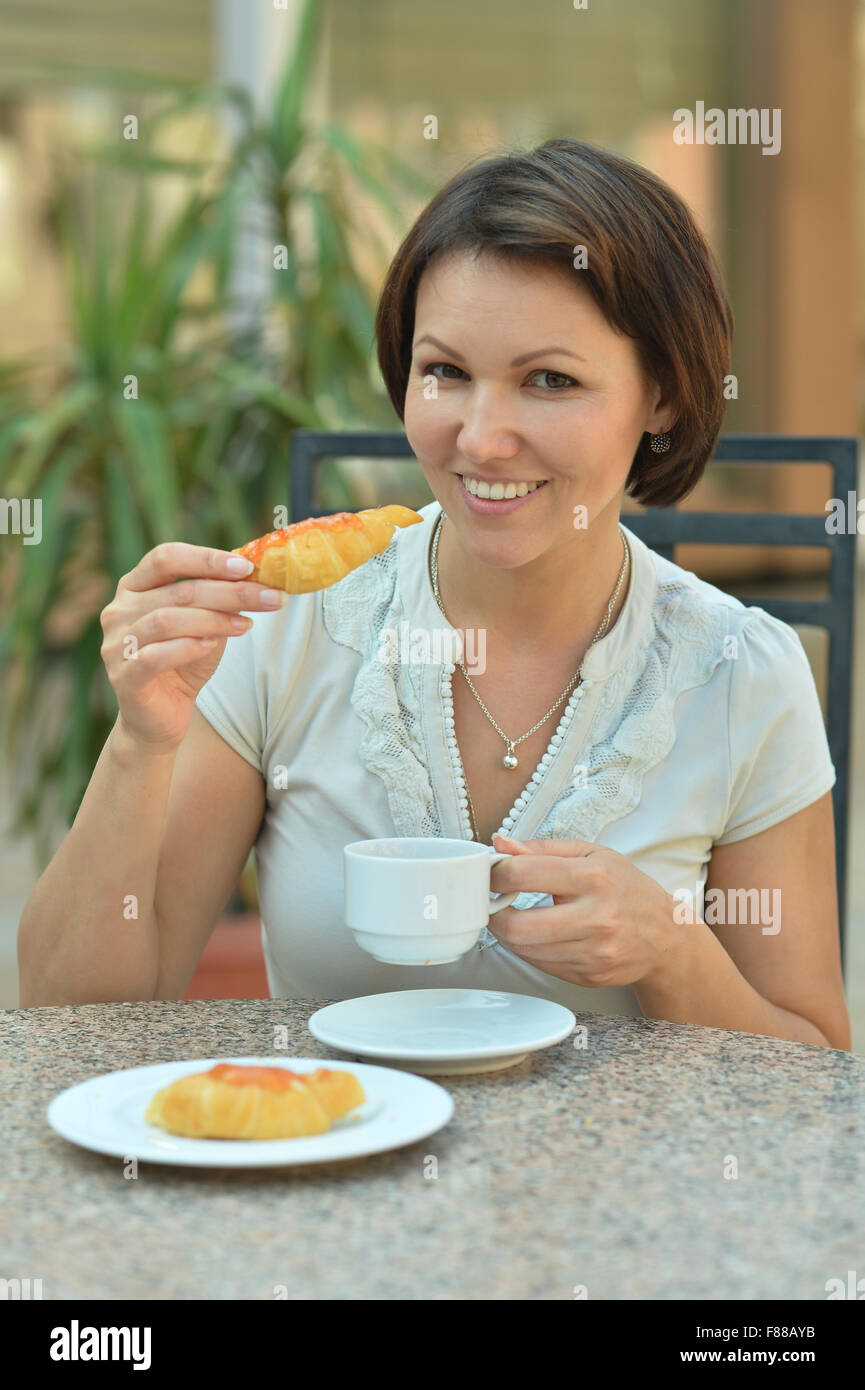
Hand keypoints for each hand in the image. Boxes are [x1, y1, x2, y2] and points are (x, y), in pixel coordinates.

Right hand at [100, 541, 286, 753]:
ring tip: (246, 625)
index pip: (166, 558)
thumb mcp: (205, 625)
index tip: (246, 567)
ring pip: (167, 620)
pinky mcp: (123, 677)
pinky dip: (187, 648)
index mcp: (134, 587)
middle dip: (229, 592)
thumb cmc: (183, 663)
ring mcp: (116, 644)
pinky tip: (211, 646)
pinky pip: (154, 656)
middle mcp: (119, 610)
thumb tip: (257, 576)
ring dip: (214, 619)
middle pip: (177, 591)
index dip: (206, 558)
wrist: (160, 718)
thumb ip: (219, 600)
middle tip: (269, 597)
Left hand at [489, 832, 681, 987]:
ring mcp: (594, 952)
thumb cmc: (626, 889)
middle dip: (493, 914)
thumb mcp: (592, 855)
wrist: (667, 936)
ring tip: (512, 918)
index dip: (494, 874)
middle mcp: (596, 917)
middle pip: (518, 925)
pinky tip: (536, 936)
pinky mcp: (590, 976)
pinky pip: (542, 965)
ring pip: (525, 950)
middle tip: (492, 904)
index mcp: (593, 877)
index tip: (490, 874)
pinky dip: (529, 950)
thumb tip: (500, 843)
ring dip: (508, 934)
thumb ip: (542, 849)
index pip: (522, 874)